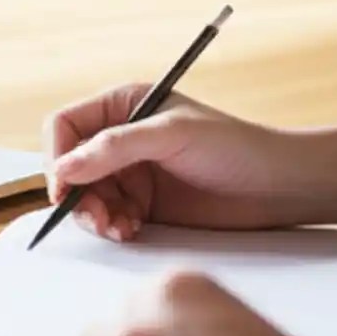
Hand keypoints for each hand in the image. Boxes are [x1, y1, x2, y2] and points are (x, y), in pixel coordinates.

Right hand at [43, 83, 336, 241]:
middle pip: (68, 165)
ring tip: (119, 228)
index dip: (58, 155)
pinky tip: (132, 230)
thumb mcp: (171, 136)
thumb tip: (63, 169)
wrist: (279, 186)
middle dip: (76, 193)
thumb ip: (114, 148)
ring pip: (83, 195)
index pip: (64, 126)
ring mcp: (128, 171)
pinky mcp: (140, 203)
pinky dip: (111, 226)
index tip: (64, 187)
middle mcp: (118, 137)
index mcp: (121, 105)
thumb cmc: (234, 147)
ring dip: (94, 214)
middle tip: (97, 217)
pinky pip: (106, 215)